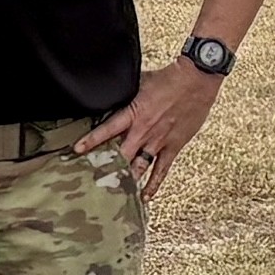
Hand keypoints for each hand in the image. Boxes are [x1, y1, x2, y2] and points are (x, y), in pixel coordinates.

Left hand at [79, 58, 222, 196]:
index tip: (77, 150)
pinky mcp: (173, 147)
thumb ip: (126, 92)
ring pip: (139, 166)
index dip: (91, 140)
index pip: (107, 130)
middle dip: (107, 167)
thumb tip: (111, 91)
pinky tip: (145, 196)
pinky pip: (161, 170)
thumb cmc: (170, 78)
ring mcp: (158, 141)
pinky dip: (153, 184)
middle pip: (120, 154)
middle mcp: (144, 131)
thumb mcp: (141, 81)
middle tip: (93, 179)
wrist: (197, 81)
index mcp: (134, 113)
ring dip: (126, 179)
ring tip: (114, 192)